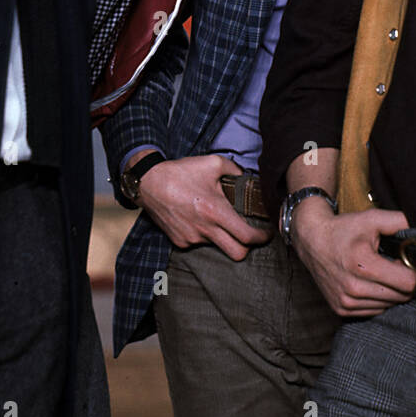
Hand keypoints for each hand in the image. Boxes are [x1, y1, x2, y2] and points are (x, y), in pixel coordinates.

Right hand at [137, 154, 270, 259]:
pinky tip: (198, 219)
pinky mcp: (180, 242)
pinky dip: (204, 235)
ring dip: (222, 237)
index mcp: (215, 211)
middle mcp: (204, 229)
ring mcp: (191, 238)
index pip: (246, 236)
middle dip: (248, 248)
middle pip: (237, 253)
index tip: (267, 233)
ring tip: (216, 219)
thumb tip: (247, 177)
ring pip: (217, 246)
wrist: (148, 183)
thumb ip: (235, 170)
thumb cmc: (181, 172)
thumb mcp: (212, 163)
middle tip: (251, 236)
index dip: (262, 237)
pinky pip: (199, 243)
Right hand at [291, 201, 415, 316]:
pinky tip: (370, 283)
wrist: (312, 240)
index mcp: (364, 265)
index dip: (410, 271)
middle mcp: (354, 288)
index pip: (407, 283)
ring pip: (388, 306)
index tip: (401, 260)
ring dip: (390, 292)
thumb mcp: (372, 218)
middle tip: (392, 266)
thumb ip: (401, 222)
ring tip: (379, 273)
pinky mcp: (341, 310)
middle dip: (402, 282)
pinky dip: (377, 299)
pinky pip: (374, 311)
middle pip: (400, 297)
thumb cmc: (344, 229)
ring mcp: (346, 302)